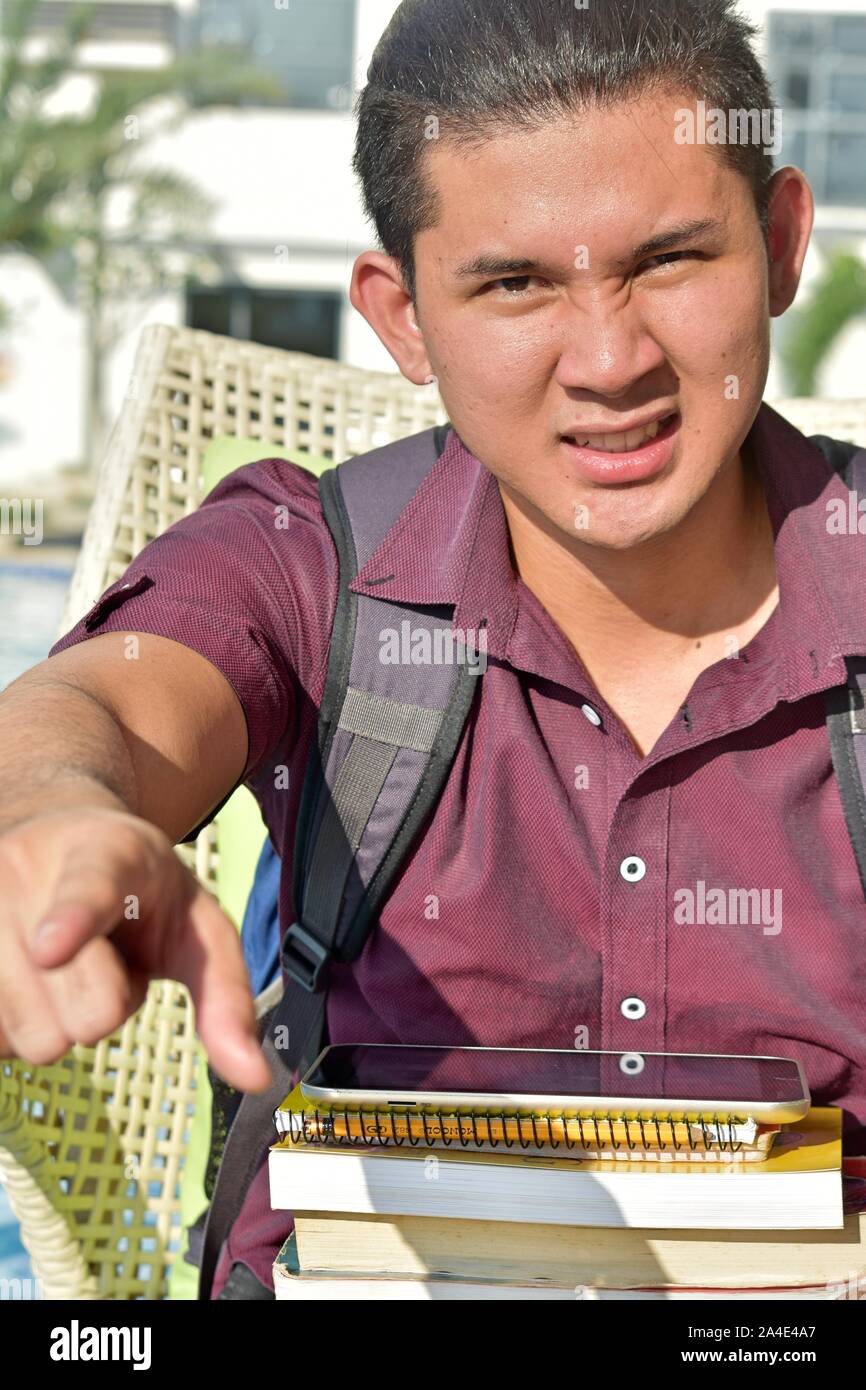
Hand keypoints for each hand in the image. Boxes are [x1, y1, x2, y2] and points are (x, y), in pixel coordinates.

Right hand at [0, 806, 271, 1092]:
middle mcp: (26, 866)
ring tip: (64, 967)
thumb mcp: (196, 925)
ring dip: (56, 1022)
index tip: (52, 947)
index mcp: (108, 851)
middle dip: (104, 1009)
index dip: (71, 920)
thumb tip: (257, 1079)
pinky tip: (26, 981)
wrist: (53, 831)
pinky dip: (13, 1027)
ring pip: (25, 1035)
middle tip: (105, 961)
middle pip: (76, 1011)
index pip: (87, 891)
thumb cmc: (139, 892)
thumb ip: (227, 997)